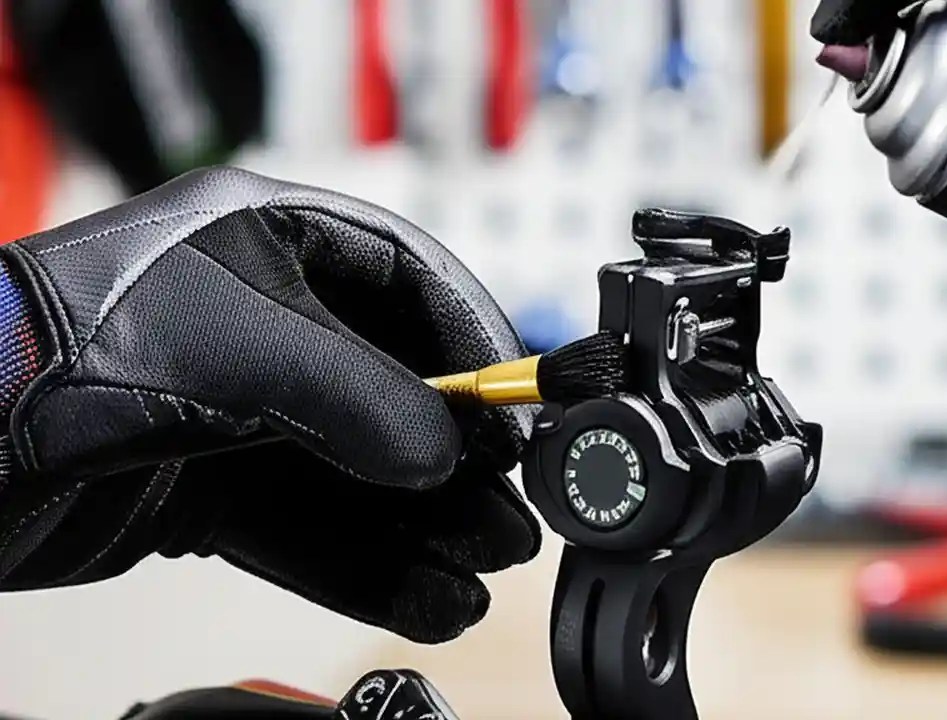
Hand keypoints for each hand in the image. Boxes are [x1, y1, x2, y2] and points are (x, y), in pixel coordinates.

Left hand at [0, 167, 539, 642]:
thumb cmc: (74, 346)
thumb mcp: (246, 347)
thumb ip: (364, 397)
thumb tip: (446, 457)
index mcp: (273, 241)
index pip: (410, 281)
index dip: (475, 346)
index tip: (519, 411)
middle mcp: (261, 320)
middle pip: (394, 387)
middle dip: (457, 457)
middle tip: (512, 510)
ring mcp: (236, 408)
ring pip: (358, 471)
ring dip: (425, 524)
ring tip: (484, 568)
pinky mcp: (209, 487)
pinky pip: (311, 528)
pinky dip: (369, 565)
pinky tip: (429, 597)